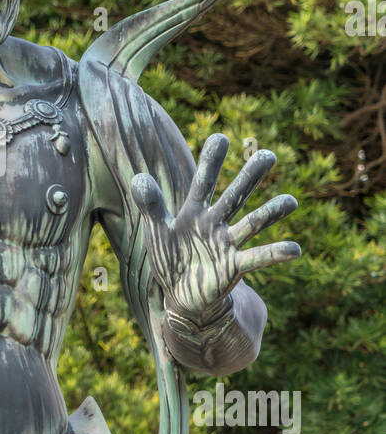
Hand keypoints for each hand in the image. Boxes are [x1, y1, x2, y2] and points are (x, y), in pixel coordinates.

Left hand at [130, 134, 300, 322]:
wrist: (182, 295)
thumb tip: (139, 177)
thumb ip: (150, 205)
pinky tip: (295, 249)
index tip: (221, 138)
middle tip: (268, 155)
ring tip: (292, 201)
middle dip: (250, 176)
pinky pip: (257, 258)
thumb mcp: (157, 230)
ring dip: (271, 213)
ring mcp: (228, 244)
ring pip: (252, 224)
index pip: (204, 181)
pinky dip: (275, 254)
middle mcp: (216, 223)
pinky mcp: (235, 267)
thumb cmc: (171, 257)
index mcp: (195, 211)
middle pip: (235, 195)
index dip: (211, 161)